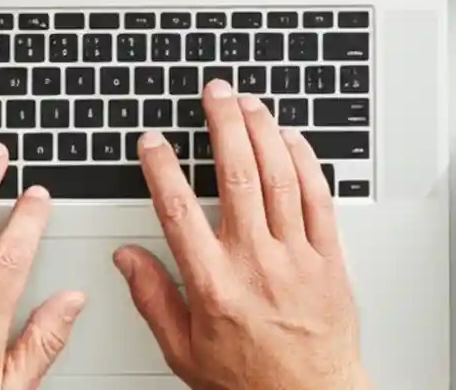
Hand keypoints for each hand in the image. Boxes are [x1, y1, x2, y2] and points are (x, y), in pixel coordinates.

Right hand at [115, 80, 371, 389]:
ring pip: (279, 177)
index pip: (179, 209)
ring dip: (263, 131)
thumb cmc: (250, 380)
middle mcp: (255, 262)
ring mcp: (296, 256)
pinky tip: (291, 139)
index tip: (153, 142)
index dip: (162, 168)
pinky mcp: (329, 258)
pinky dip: (305, 162)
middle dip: (223, 124)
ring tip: (249, 102)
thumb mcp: (184, 351)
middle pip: (237, 175)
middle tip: (214, 93)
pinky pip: (319, 199)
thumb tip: (127, 257)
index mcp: (213, 284)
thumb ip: (153, 297)